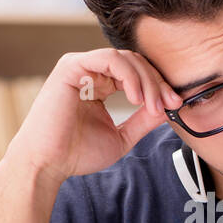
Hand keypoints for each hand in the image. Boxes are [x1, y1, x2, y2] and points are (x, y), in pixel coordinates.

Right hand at [4, 48, 182, 188]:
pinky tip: (136, 97)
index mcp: (100, 84)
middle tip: (170, 103)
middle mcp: (90, 72)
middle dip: (157, 83)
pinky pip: (110, 59)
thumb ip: (143, 121)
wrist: (47, 164)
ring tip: (152, 105)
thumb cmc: (76, 154)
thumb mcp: (122, 136)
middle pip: (135, 63)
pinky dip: (129, 75)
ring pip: (126, 59)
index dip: (159, 87)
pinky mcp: (71, 66)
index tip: (175, 105)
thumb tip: (169, 107)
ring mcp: (80, 66)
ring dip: (146, 81)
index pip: (137, 74)